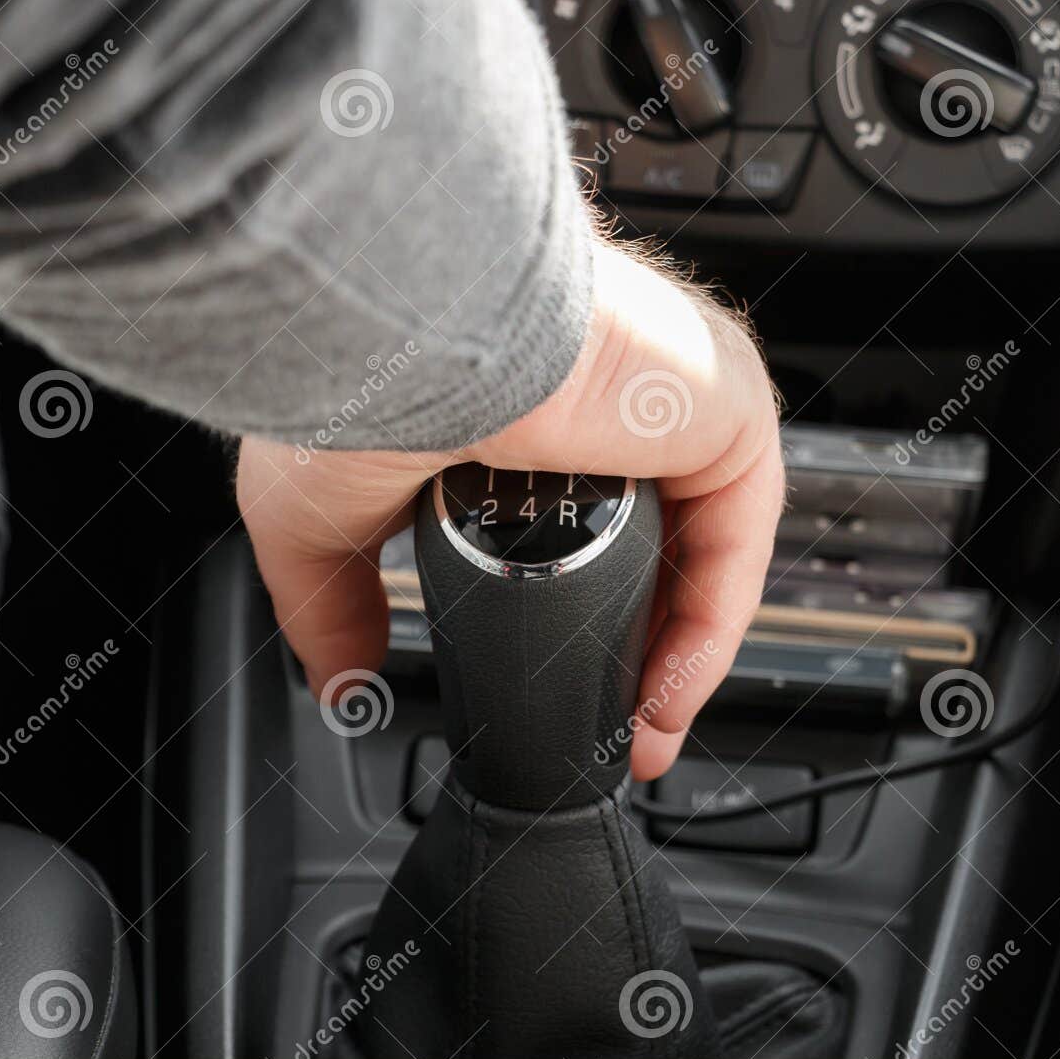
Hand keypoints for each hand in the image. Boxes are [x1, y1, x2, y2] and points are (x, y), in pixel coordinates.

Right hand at [236, 241, 784, 780]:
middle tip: (617, 730)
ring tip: (640, 733)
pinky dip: (710, 625)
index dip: (580, 614)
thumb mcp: (322, 523)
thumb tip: (340, 680)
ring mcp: (672, 388)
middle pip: (656, 538)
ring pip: (703, 541)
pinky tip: (662, 694)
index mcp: (529, 393)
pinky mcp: (723, 401)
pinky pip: (737, 537)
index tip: (561, 692)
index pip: (583, 513)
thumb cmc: (352, 375)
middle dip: (643, 645)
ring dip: (681, 651)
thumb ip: (336, 602)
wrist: (400, 325)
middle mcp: (610, 385)